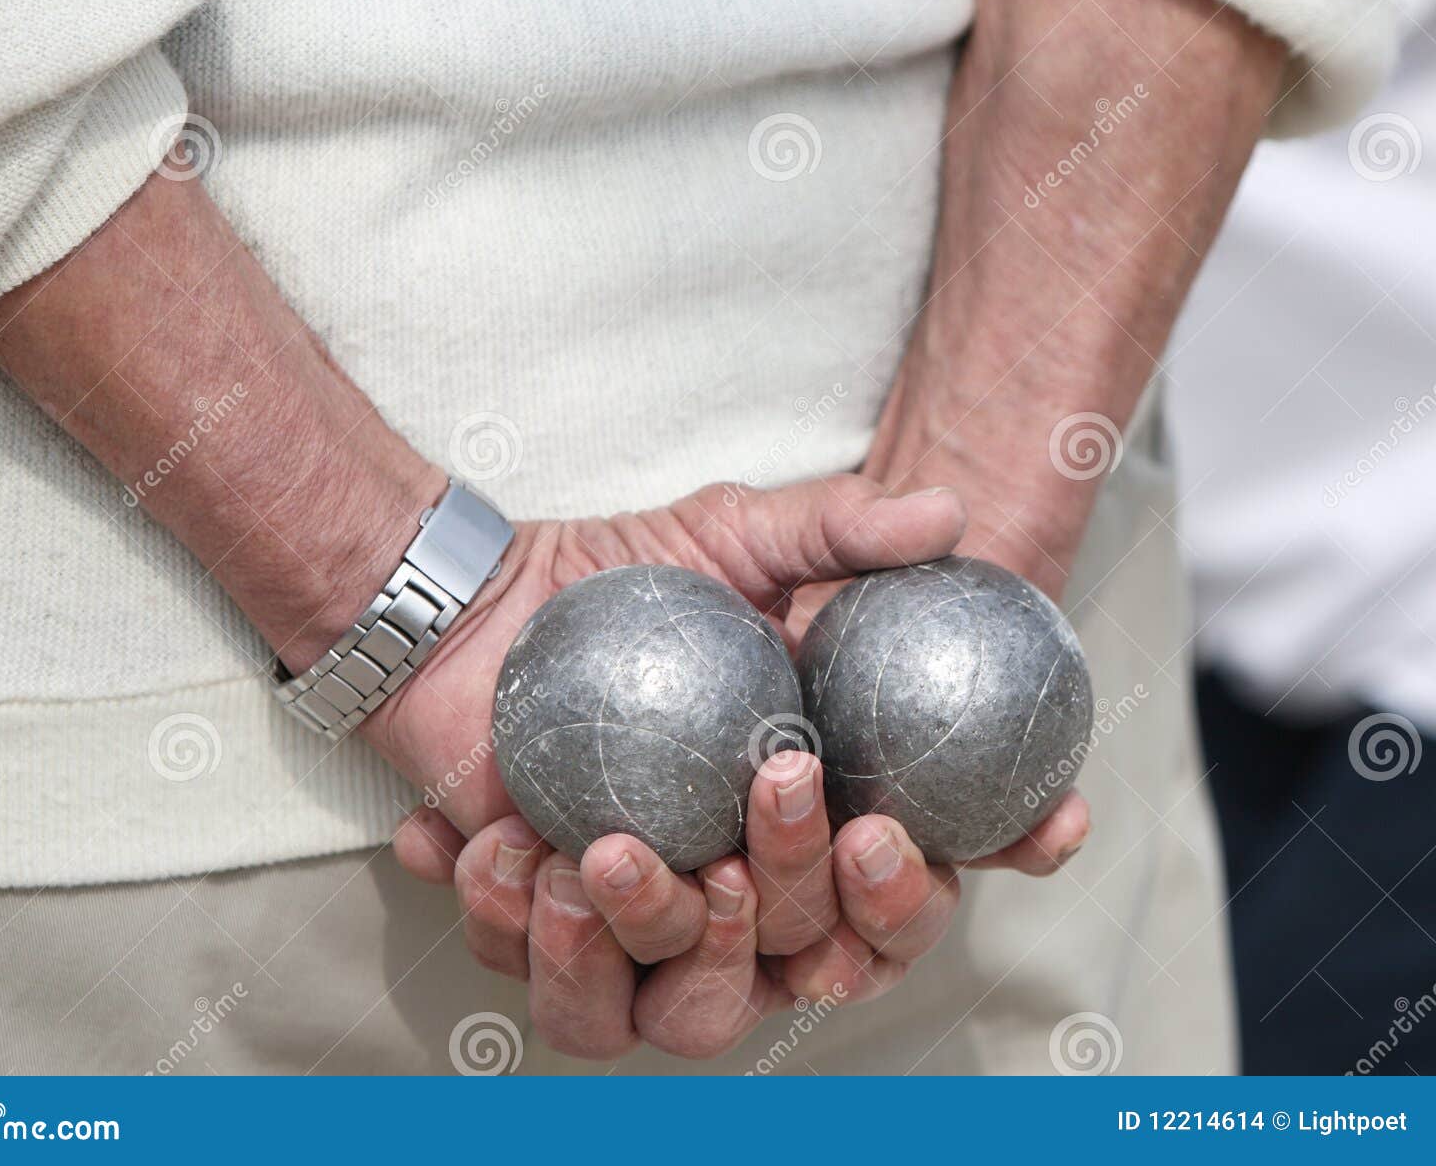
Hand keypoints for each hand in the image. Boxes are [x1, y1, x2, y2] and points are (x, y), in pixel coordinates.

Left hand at [383, 476, 1089, 1060]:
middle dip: (812, 893)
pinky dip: (529, 927)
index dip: (998, 859)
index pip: (927, 872)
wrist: (486, 602)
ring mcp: (654, 933)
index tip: (1045, 822)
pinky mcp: (552, 943)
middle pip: (826, 963)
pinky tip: (513, 847)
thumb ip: (839, 530)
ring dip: (664, 939)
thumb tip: (949, 517)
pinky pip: (556, 986)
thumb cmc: (627, 577)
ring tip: (613, 850)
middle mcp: (751, 898)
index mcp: (813, 822)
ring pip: (692, 1014)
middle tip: (781, 789)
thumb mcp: (736, 533)